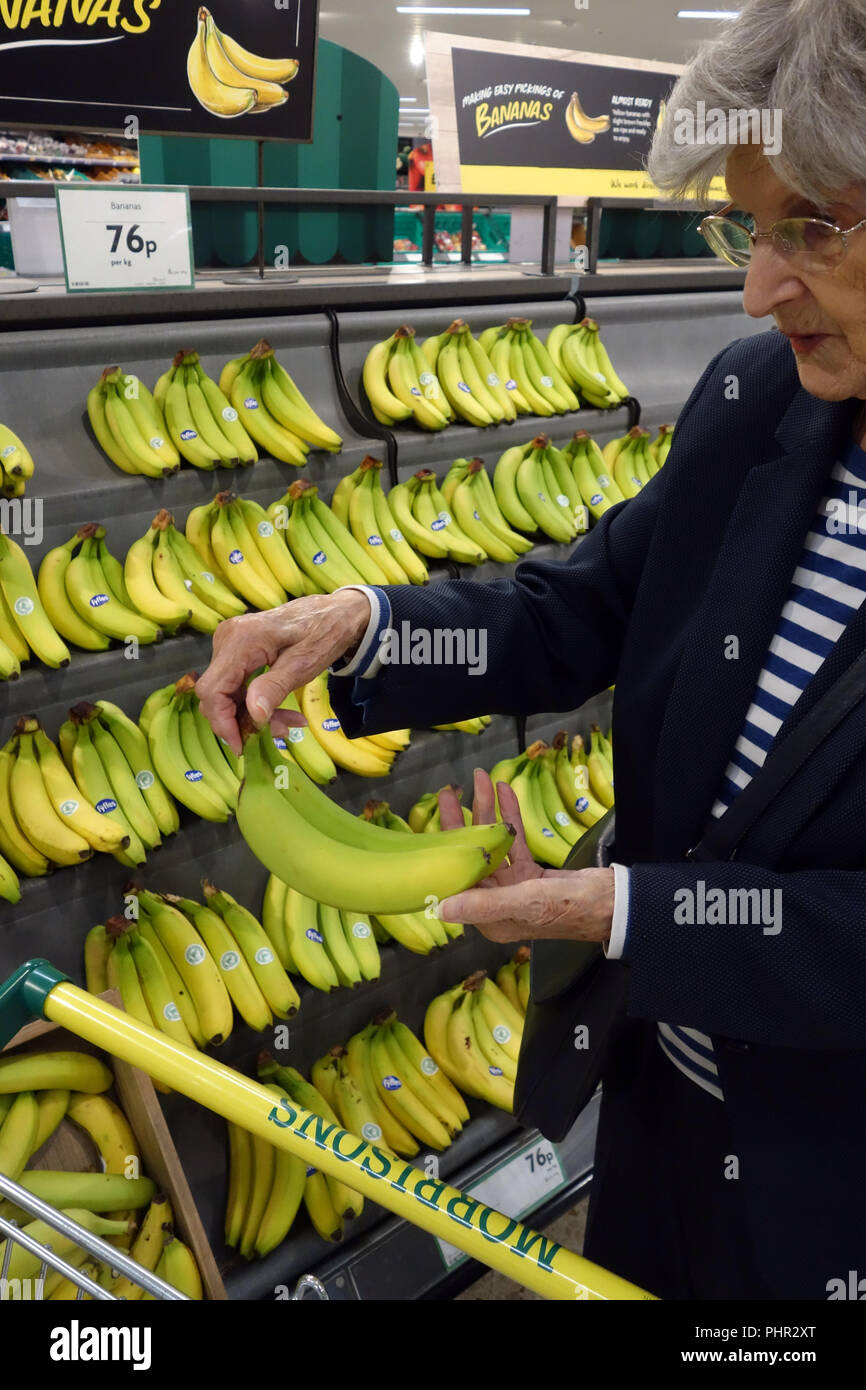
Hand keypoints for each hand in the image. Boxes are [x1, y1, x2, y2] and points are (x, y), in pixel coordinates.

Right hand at [195, 590, 370, 754]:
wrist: (333, 612)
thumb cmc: (323, 633)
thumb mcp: (304, 664)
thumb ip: (275, 687)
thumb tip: (253, 715)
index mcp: (241, 639)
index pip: (212, 690)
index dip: (222, 722)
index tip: (242, 745)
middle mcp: (227, 638)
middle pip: (216, 694)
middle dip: (243, 720)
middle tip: (280, 731)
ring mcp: (229, 643)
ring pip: (227, 693)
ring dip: (253, 714)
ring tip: (289, 723)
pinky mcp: (235, 650)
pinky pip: (236, 685)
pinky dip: (255, 702)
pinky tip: (281, 711)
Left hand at [437, 770, 613, 944]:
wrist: (615, 905)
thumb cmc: (571, 908)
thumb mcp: (527, 903)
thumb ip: (484, 905)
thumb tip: (440, 909)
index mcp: (490, 918)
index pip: (458, 880)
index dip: (445, 850)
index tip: (434, 821)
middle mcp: (497, 903)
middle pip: (472, 857)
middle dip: (463, 822)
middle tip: (451, 791)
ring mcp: (514, 888)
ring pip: (493, 844)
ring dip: (488, 813)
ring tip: (481, 780)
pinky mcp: (531, 874)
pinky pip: (515, 842)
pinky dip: (510, 818)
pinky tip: (505, 792)